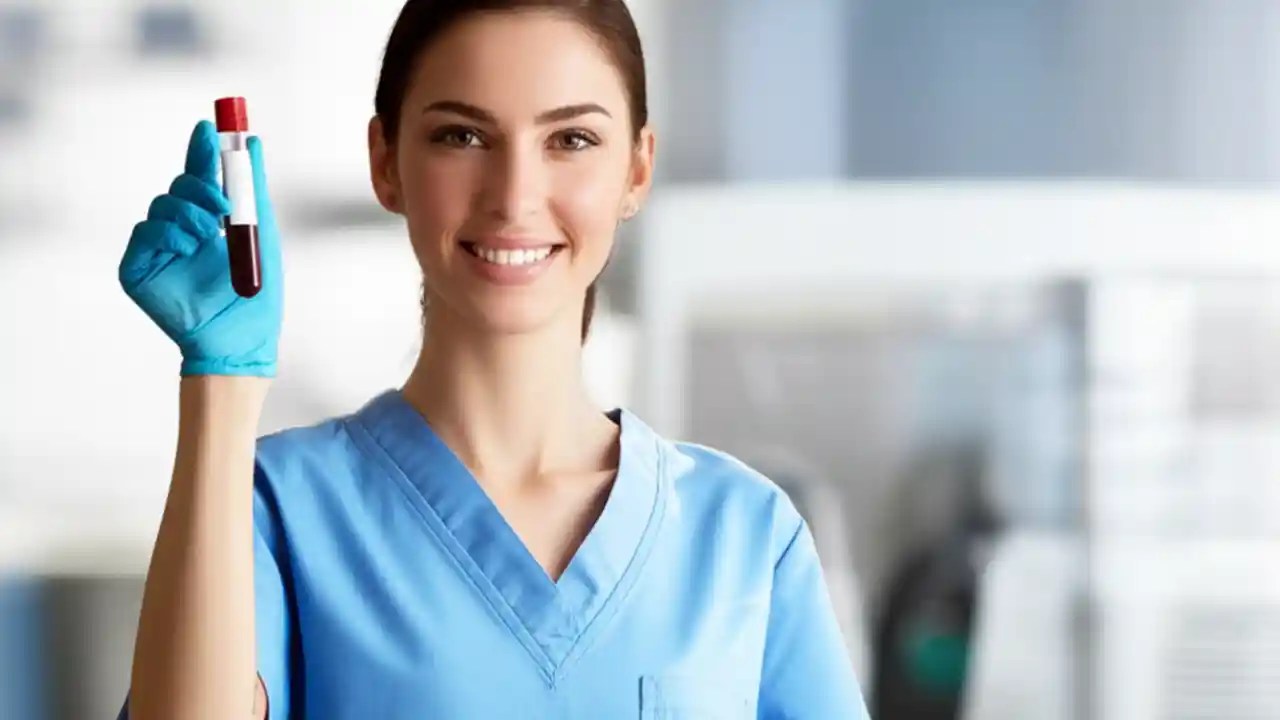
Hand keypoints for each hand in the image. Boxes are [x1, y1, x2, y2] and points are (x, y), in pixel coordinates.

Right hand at [119, 120, 283, 376]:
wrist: (242, 338)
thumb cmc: (256, 294)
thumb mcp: (263, 232)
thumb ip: (254, 188)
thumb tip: (253, 142)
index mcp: (212, 224)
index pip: (201, 178)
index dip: (203, 151)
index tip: (211, 127)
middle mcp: (183, 233)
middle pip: (179, 186)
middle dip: (199, 185)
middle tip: (221, 203)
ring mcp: (159, 250)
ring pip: (162, 205)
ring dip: (188, 212)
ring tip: (208, 234)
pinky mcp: (139, 268)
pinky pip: (146, 231)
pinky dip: (169, 233)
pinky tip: (187, 247)